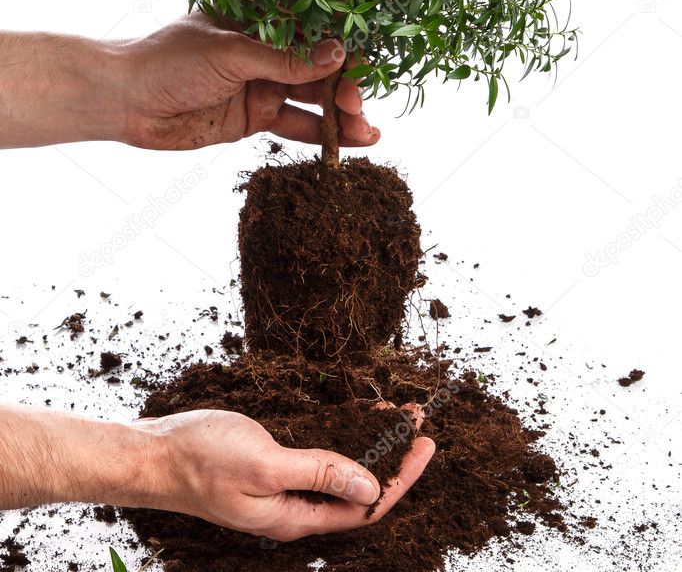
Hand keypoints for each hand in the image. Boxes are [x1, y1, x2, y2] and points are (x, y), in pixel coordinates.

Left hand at [121, 13, 380, 150]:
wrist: (125, 101)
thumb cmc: (170, 60)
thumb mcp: (232, 52)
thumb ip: (285, 58)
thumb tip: (338, 53)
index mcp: (262, 19)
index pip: (315, 28)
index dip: (344, 46)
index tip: (364, 66)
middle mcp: (269, 49)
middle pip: (321, 66)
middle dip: (346, 86)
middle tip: (356, 105)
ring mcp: (264, 84)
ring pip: (314, 100)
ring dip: (343, 116)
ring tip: (370, 133)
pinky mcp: (256, 117)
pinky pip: (297, 126)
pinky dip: (323, 135)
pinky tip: (351, 144)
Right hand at [143, 405, 435, 541]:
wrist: (154, 454)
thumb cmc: (202, 460)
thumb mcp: (266, 465)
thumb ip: (319, 474)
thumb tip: (372, 486)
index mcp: (295, 517)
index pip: (365, 506)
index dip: (400, 478)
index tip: (425, 445)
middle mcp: (293, 507)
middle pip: (357, 488)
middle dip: (393, 458)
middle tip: (420, 424)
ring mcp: (280, 487)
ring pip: (339, 469)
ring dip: (370, 442)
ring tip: (397, 414)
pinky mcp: (269, 465)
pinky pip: (316, 454)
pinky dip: (340, 434)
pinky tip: (352, 414)